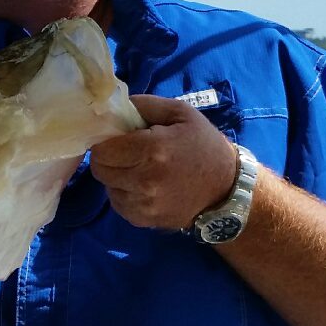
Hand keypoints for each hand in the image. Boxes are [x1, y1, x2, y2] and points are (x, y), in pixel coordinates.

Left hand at [88, 93, 242, 231]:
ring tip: (138, 169)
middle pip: (100, 169)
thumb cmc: (203, 145)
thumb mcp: (180, 113)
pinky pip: (118, 203)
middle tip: (127, 153)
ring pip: (107, 186)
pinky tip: (143, 185)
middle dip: (109, 158)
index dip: (106, 140)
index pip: (102, 149)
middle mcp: (144, 180)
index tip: (118, 138)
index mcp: (152, 149)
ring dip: (116, 176)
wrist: (225, 189)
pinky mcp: (143, 220)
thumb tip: (113, 108)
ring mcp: (143, 204)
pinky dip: (124, 193)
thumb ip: (144, 105)